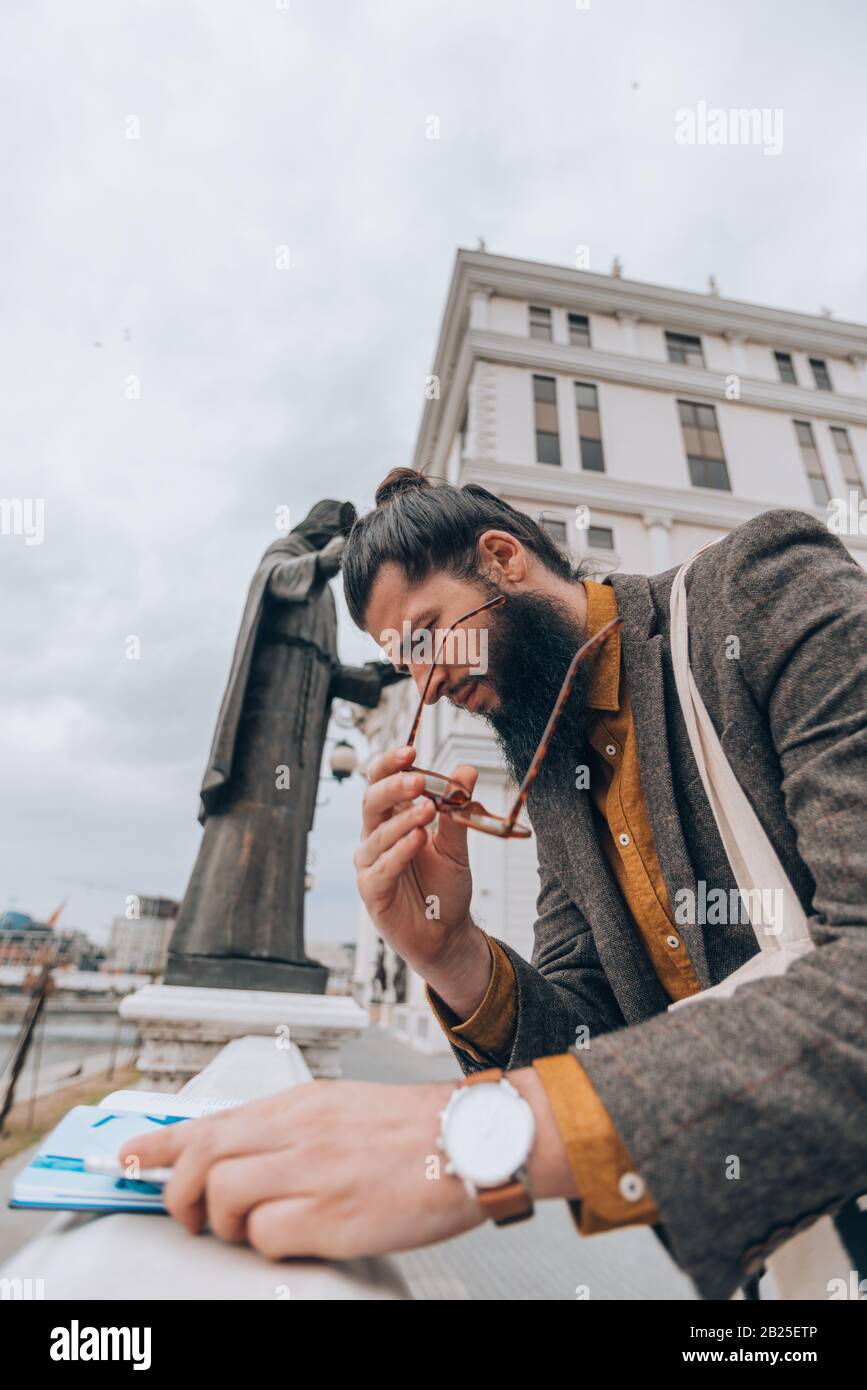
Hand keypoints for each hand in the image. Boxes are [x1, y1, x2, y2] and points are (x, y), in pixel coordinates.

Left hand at [117, 1071, 576, 1259]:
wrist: (472, 1140)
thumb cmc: (413, 1130)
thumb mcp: (341, 1108)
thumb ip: (290, 1126)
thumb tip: (241, 1149)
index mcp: (299, 1104)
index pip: (209, 1119)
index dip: (159, 1142)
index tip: (131, 1156)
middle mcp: (298, 1132)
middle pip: (202, 1158)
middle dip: (178, 1192)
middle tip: (186, 1213)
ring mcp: (313, 1172)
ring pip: (224, 1197)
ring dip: (222, 1223)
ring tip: (246, 1231)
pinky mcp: (333, 1215)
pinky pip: (268, 1236)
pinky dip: (266, 1245)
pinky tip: (289, 1240)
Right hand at [355, 746, 490, 1015]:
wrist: (447, 933)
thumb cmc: (444, 887)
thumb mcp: (456, 845)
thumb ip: (457, 811)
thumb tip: (466, 770)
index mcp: (391, 819)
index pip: (380, 783)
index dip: (390, 765)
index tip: (410, 750)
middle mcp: (374, 837)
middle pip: (372, 802)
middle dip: (394, 787)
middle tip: (418, 777)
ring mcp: (370, 865)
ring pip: (377, 834)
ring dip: (402, 819)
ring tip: (427, 809)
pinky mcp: (372, 891)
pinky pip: (382, 867)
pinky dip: (400, 851)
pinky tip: (418, 838)